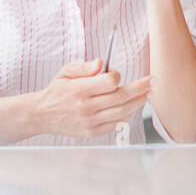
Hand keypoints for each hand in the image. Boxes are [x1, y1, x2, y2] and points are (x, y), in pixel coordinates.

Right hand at [31, 59, 152, 138]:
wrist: (42, 115)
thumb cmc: (57, 90)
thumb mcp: (65, 72)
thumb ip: (85, 67)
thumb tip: (102, 62)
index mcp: (80, 89)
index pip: (109, 82)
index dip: (116, 76)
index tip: (116, 74)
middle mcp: (86, 107)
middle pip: (121, 98)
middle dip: (140, 89)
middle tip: (153, 82)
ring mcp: (90, 122)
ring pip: (122, 112)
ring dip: (138, 103)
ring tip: (147, 94)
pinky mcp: (92, 132)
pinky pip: (116, 125)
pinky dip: (127, 116)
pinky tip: (133, 108)